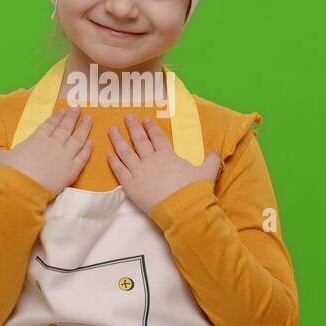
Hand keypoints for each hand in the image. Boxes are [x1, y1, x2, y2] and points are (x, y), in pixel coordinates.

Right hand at [0, 106, 92, 197]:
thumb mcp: (1, 159)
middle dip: (72, 117)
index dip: (57, 117)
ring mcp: (65, 155)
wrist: (23, 189)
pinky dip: (88, 149)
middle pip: (66, 128)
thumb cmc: (11, 171)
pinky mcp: (72, 170)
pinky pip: (83, 157)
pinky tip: (91, 142)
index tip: (63, 110)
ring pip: (77, 139)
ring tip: (89, 119)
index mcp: (37, 138)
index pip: (50, 124)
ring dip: (84, 128)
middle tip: (78, 109)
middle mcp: (53, 143)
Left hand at [106, 112, 220, 212]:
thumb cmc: (194, 191)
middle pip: (139, 140)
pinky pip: (119, 171)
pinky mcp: (131, 185)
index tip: (145, 119)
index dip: (150, 127)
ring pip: (125, 152)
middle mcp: (151, 160)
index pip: (156, 136)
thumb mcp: (207, 173)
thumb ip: (210, 160)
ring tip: (111, 130)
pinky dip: (113, 162)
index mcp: (167, 155)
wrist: (182, 209)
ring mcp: (139, 172)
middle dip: (132, 126)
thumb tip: (216, 151)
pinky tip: (109, 155)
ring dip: (118, 140)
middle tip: (126, 116)